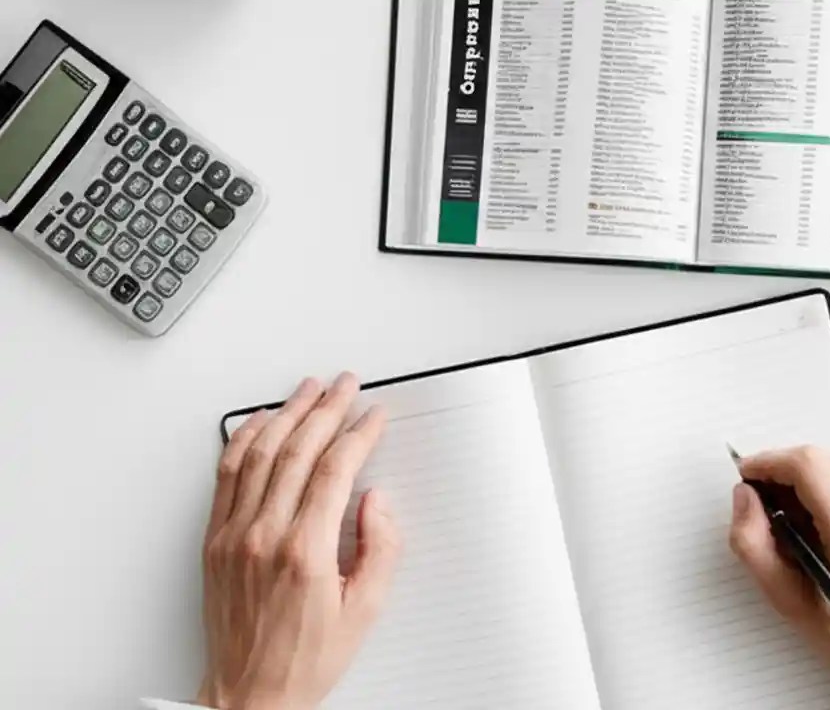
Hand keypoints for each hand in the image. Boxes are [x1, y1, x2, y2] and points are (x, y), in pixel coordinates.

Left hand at [198, 374, 399, 709]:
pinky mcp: (214, 540)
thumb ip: (379, 550)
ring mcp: (234, 535)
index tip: (374, 416)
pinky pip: (226, 475)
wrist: (249, 694)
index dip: (358, 434)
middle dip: (326, 409)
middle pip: (297, 452)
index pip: (333, 471)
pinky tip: (260, 422)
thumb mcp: (364, 611)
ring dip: (286, 414)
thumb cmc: (304, 659)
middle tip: (346, 385)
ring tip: (307, 390)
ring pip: (259, 455)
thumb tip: (376, 502)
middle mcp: (264, 536)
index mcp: (305, 553)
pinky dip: (244, 440)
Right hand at [729, 446, 829, 709]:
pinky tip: (819, 534)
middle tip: (763, 506)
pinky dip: (827, 497)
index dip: (769, 462)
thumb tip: (744, 500)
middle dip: (783, 473)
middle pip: (822, 460)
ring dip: (805, 486)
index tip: (748, 475)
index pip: (808, 465)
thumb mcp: (788, 601)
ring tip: (792, 529)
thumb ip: (753, 544)